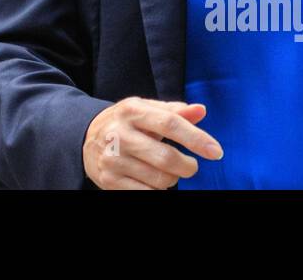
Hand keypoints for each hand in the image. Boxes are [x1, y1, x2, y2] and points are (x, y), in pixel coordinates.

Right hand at [83, 96, 222, 188]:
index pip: (170, 123)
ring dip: (173, 179)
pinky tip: (152, 179)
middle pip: (167, 158)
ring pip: (160, 180)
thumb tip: (201, 110)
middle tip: (190, 166)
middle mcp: (119, 134)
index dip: (196, 138)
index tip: (216, 152)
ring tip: (167, 171)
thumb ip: (174, 111)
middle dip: (188, 166)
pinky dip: (157, 190)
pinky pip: (147, 194)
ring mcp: (112, 159)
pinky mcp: (109, 181)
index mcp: (132, 110)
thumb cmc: (126, 123)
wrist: (86, 138)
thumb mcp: (146, 110)